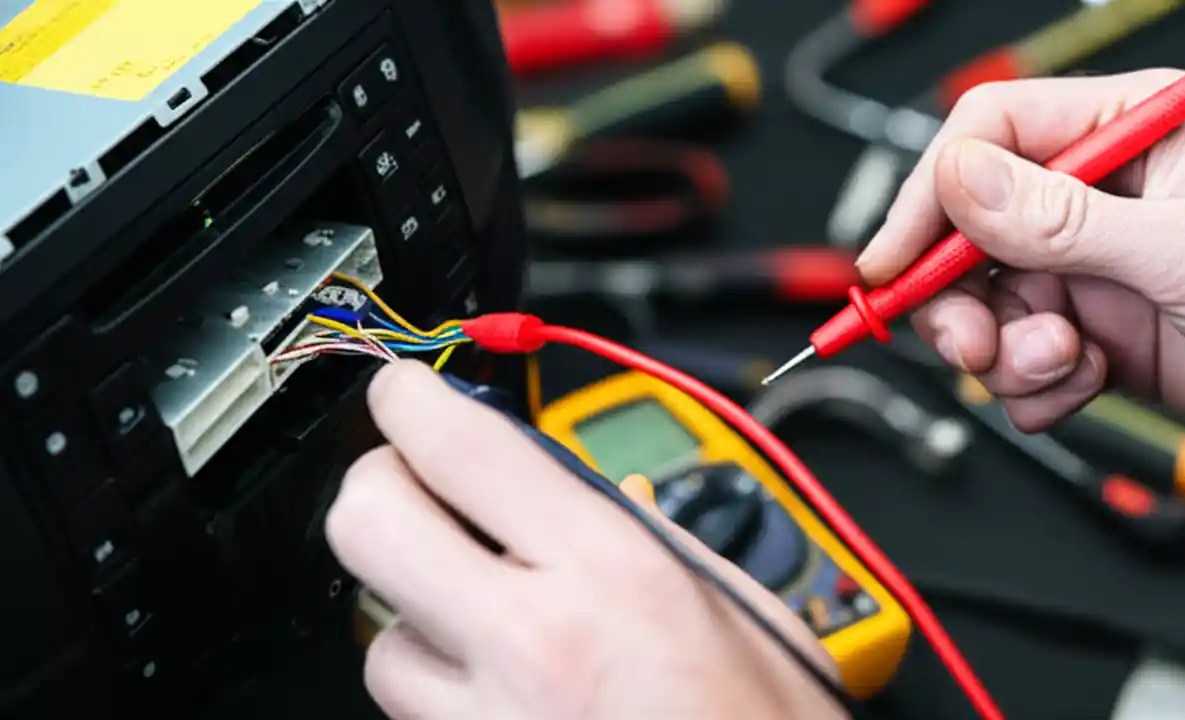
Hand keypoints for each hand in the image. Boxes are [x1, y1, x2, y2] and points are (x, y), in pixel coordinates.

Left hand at [326, 361, 844, 719]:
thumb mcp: (730, 598)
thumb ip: (631, 526)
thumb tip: (554, 478)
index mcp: (610, 572)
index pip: (458, 445)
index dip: (409, 398)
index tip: (406, 392)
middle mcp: (531, 645)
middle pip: (369, 522)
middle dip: (382, 486)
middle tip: (420, 484)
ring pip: (377, 633)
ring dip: (415, 608)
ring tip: (485, 615)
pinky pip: (410, 711)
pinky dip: (439, 683)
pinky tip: (496, 680)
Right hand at [856, 70, 1184, 436]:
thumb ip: (1063, 217)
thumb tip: (961, 180)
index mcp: (1120, 134)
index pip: (987, 137)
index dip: (929, 197)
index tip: (896, 262)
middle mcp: (1091, 197)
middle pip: (965, 232)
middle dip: (957, 295)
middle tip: (971, 341)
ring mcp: (1087, 268)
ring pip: (984, 305)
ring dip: (1004, 351)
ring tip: (1061, 365)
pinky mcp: (1091, 333)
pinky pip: (1019, 361)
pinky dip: (1035, 388)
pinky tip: (1085, 384)